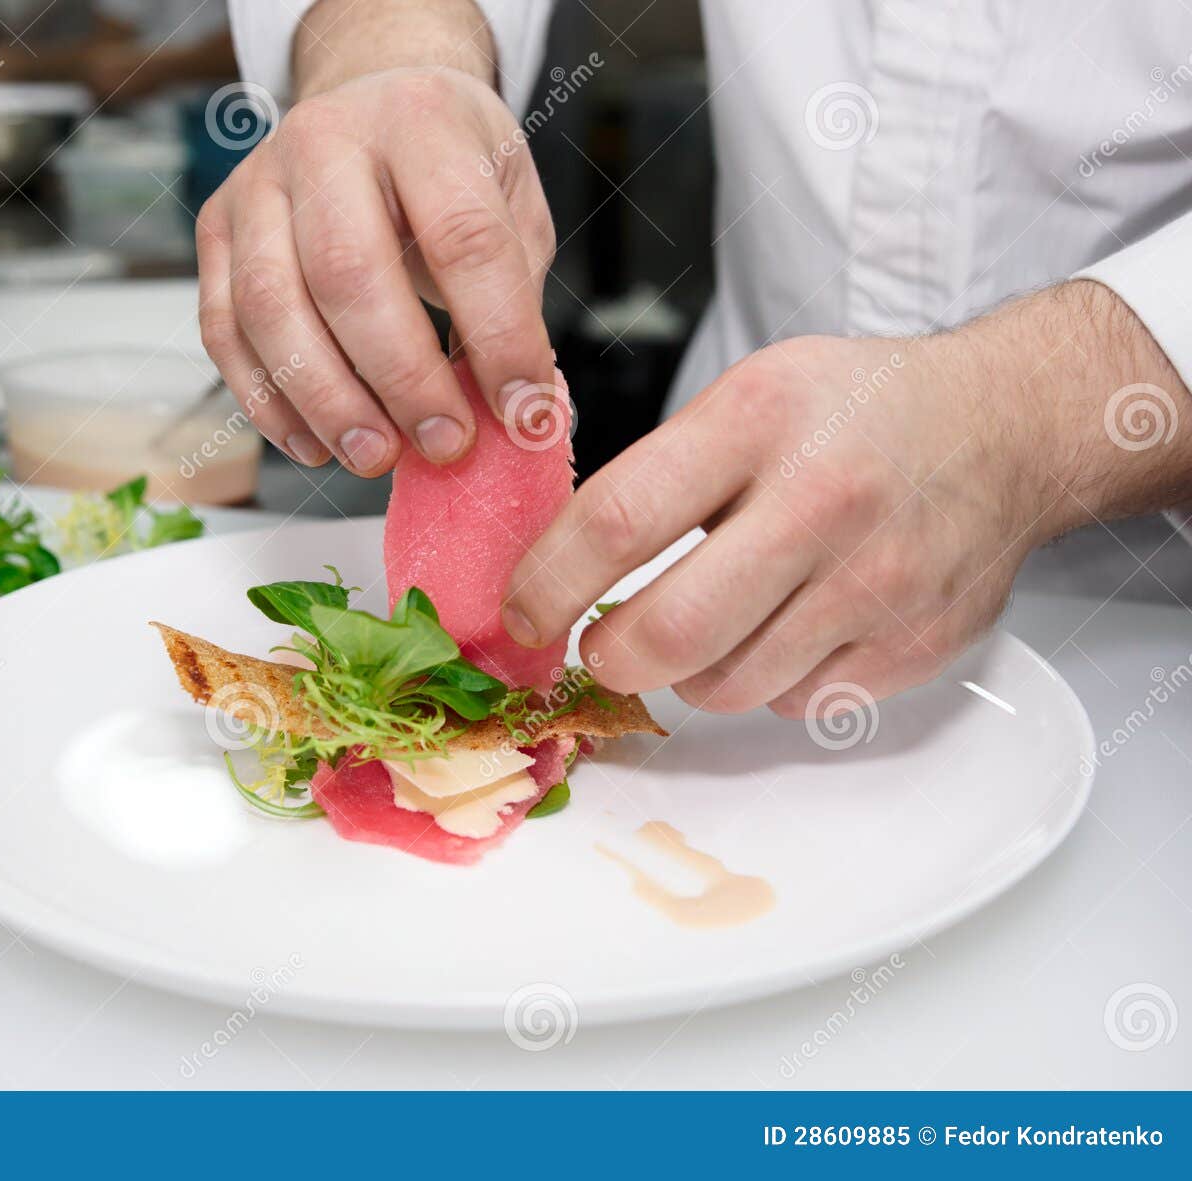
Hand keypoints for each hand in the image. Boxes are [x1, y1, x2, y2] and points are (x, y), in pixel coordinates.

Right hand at [196, 66, 556, 474]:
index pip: (462, 236)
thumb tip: (513, 411)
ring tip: (376, 455)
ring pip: (272, 308)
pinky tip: (315, 444)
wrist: (372, 99)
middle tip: (444, 443)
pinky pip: (224, 330)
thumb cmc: (450, 164)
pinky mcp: (216, 229)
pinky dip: (268, 403)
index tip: (520, 408)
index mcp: (421, 120)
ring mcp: (257, 183)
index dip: (498, 334)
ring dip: (326, 401)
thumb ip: (514, 297)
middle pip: (349, 272)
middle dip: (402, 378)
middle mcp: (326, 140)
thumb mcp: (512, 204)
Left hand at [501, 282, 1191, 714]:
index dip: (546, 585)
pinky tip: (785, 626)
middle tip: (599, 643)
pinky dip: (766, 680)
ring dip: (689, 670)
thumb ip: (661, 474)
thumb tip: (561, 571)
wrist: (1004, 428)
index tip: (521, 613)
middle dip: (608, 656)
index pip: (616, 524)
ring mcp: (876, 583)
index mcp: (760, 421)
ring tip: (707, 618)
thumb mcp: (748, 393)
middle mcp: (822, 503)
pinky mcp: (913, 646)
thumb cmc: (856, 410)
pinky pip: (794, 703)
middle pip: (670, 633)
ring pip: (726, 685)